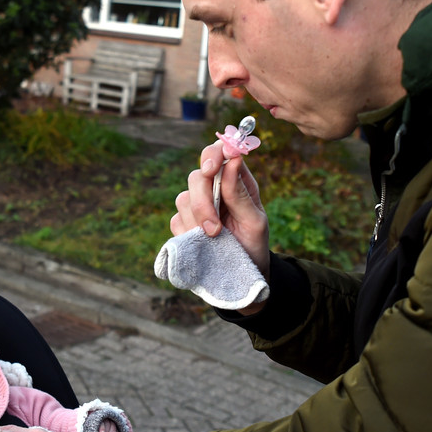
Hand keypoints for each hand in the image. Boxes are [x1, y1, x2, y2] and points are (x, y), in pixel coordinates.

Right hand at [170, 142, 270, 278]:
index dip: (212, 155)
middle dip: (202, 202)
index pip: (220, 154)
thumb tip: (234, 159)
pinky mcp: (184, 224)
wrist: (241, 278)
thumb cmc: (254, 246)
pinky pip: (176, 221)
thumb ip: (241, 193)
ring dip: (197, 222)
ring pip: (183, 199)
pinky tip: (202, 245)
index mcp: (236, 181)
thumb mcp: (255, 222)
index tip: (211, 169)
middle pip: (196, 177)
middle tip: (215, 229)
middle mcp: (215, 189)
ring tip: (214, 240)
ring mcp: (197, 206)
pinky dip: (188, 234)